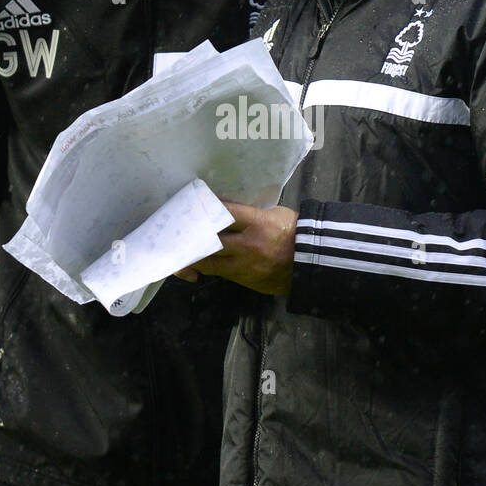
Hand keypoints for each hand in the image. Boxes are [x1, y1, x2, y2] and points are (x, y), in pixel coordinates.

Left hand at [174, 202, 296, 294]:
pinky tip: (199, 264)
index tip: (191, 205)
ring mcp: (246, 266)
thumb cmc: (292, 231)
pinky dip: (210, 267)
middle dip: (190, 239)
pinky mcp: (245, 280)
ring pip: (210, 263)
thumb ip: (248, 213)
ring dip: (194, 258)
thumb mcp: (273, 214)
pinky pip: (221, 274)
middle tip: (174, 235)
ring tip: (180, 253)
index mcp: (258, 223)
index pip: (224, 213)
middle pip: (209, 242)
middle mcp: (249, 245)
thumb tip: (222, 209)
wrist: (311, 261)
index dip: (205, 208)